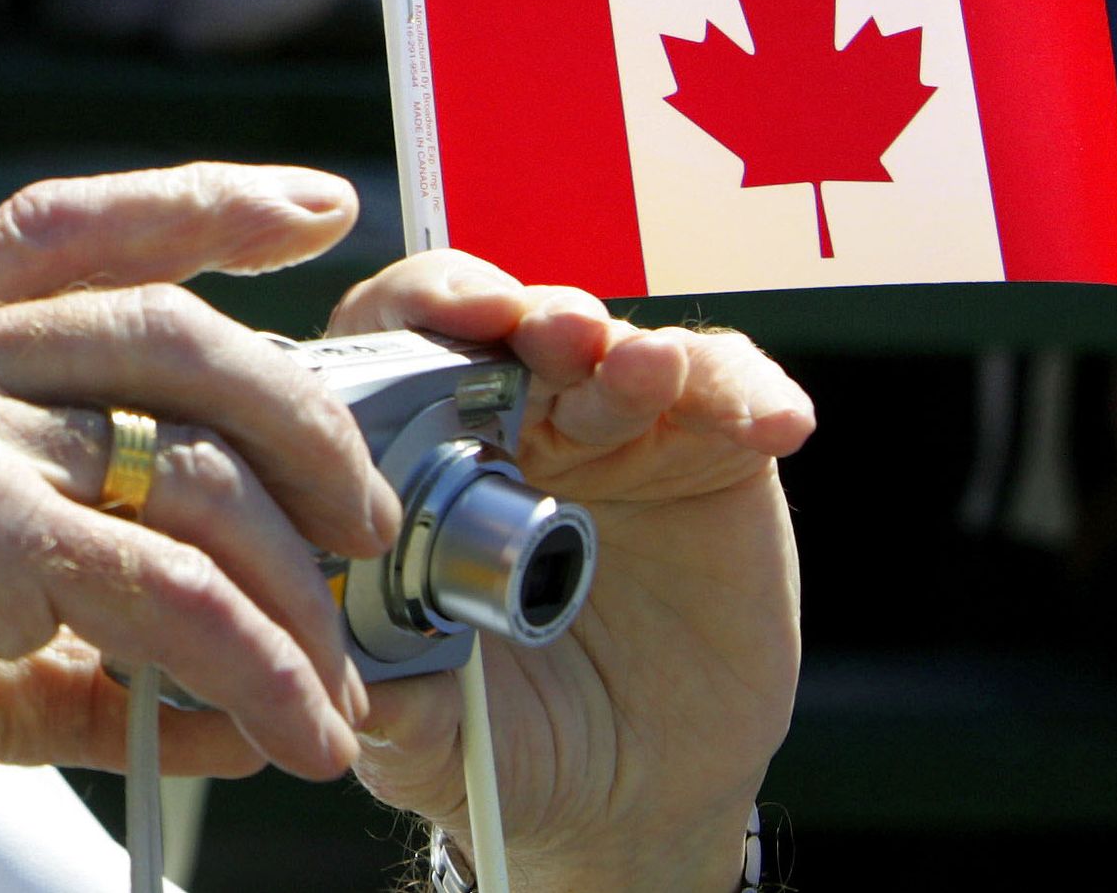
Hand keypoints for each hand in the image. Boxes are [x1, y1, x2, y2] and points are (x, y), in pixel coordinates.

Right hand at [0, 164, 400, 892]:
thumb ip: (76, 634)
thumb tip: (237, 693)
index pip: (62, 228)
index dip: (200, 203)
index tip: (317, 209)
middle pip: (166, 328)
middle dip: (307, 420)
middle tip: (365, 523)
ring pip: (190, 462)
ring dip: (296, 590)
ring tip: (337, 691)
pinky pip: (166, 581)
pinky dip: (258, 664)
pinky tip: (293, 734)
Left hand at [333, 253, 814, 892]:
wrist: (626, 799)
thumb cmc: (494, 739)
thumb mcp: (431, 735)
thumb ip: (392, 702)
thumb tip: (342, 686)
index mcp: (414, 458)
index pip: (398, 350)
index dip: (418, 317)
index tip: (446, 322)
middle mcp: (508, 420)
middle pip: (509, 329)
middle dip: (526, 319)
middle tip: (547, 335)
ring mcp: (609, 429)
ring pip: (618, 353)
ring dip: (632, 354)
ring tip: (644, 368)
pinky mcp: (709, 451)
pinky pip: (728, 393)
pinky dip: (748, 396)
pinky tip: (773, 424)